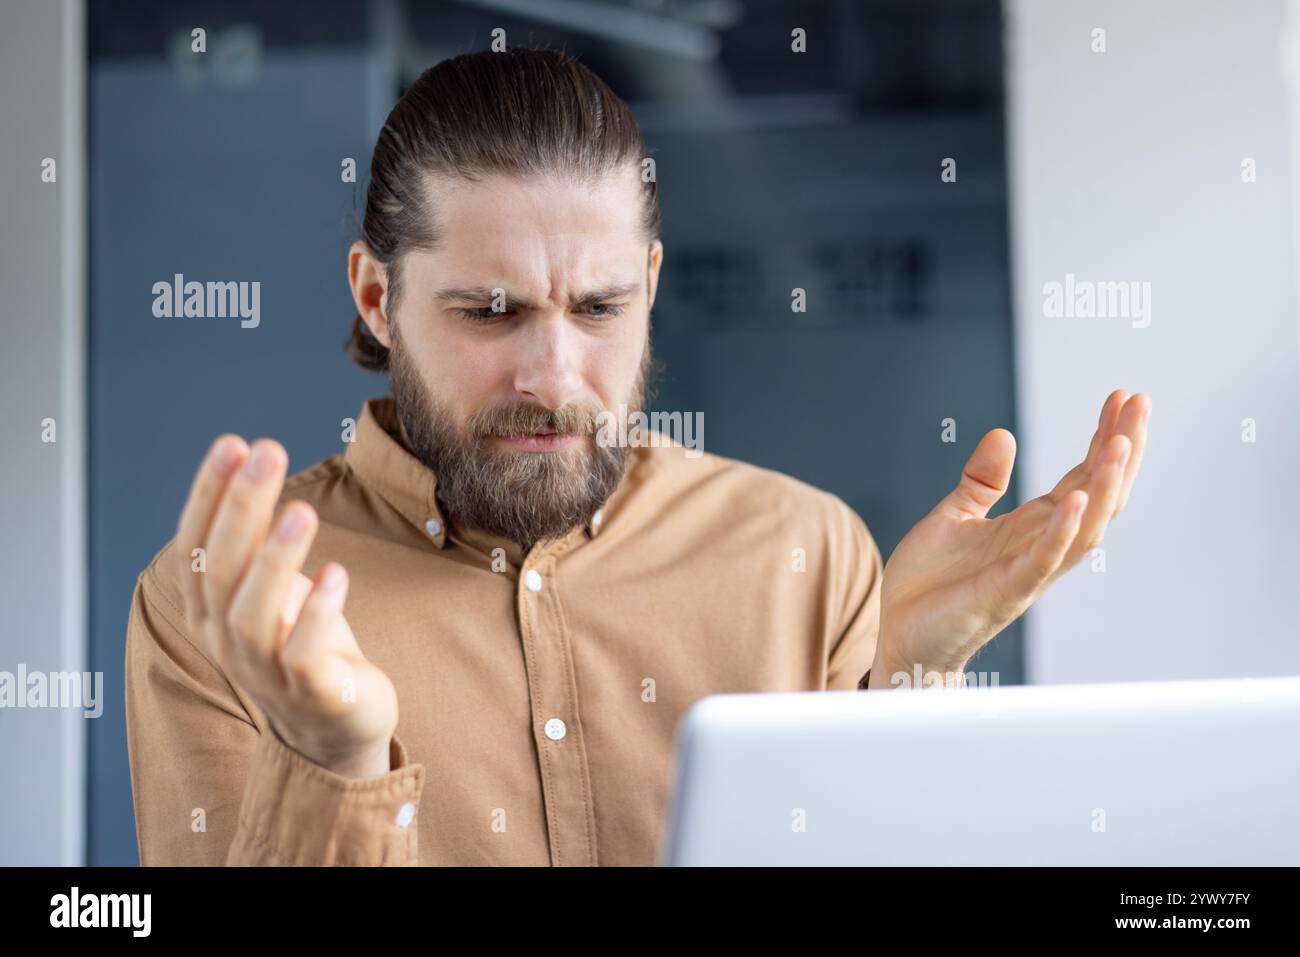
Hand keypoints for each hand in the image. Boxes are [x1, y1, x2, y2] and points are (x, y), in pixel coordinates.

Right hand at [174, 435, 398, 776]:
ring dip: (277, 558)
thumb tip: (251, 465)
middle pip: (221, 567)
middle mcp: (225, 638)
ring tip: (300, 511)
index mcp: (210, 608)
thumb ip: (256, 541)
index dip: (210, 493)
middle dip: (242, 505)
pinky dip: (319, 612)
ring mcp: (264, 670)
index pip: (195, 543)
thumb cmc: (305, 643)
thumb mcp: (272, 588)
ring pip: (255, 612)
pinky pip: (305, 653)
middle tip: (266, 452)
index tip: (232, 443)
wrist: (337, 724)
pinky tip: (337, 573)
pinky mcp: (311, 692)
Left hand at [871, 389, 1149, 686]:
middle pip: (1097, 496)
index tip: (1123, 398)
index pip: (1081, 477)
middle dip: (1121, 450)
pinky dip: (1061, 533)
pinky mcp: (1003, 594)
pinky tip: (1074, 499)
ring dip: (1105, 486)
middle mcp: (1040, 548)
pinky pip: (1041, 563)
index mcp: (1030, 528)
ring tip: (1122, 442)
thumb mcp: (953, 517)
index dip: (1102, 438)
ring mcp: (1026, 573)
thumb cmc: (929, 587)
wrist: (895, 635)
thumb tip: (1003, 435)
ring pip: (1084, 529)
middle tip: (1140, 403)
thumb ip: (981, 481)